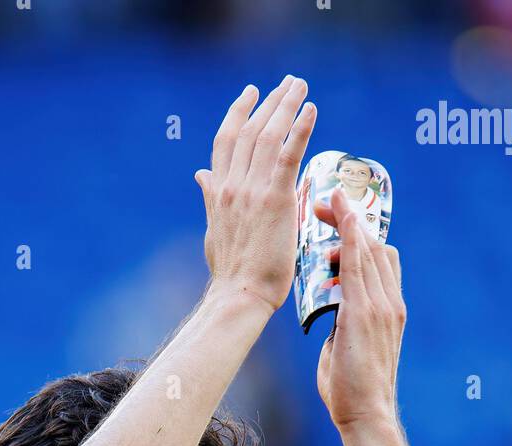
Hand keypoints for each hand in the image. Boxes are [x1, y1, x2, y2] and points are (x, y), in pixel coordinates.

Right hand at [195, 76, 315, 316]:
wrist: (240, 294)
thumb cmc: (231, 272)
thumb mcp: (214, 228)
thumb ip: (210, 197)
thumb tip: (200, 175)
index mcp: (218, 191)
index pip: (227, 140)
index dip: (239, 113)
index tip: (251, 93)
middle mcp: (233, 185)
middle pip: (249, 131)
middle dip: (269, 102)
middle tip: (287, 83)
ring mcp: (253, 191)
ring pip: (268, 136)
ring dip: (286, 106)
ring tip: (300, 87)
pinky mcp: (276, 200)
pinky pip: (289, 155)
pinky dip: (300, 129)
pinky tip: (311, 110)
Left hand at [315, 188, 405, 429]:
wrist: (366, 413)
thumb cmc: (352, 390)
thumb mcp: (347, 349)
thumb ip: (342, 328)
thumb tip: (330, 320)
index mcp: (389, 310)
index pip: (380, 259)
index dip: (361, 234)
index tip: (340, 218)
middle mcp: (391, 302)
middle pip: (374, 246)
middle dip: (348, 218)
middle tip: (322, 202)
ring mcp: (381, 306)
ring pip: (366, 250)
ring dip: (344, 222)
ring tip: (321, 205)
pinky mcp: (364, 313)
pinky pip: (357, 266)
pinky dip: (349, 237)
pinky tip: (340, 218)